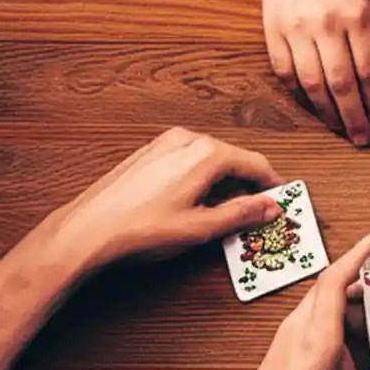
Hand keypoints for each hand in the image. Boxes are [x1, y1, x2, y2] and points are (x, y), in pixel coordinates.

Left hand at [32, 128, 283, 271]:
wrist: (88, 230)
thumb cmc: (138, 229)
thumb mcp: (201, 228)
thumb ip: (241, 214)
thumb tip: (269, 207)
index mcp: (206, 153)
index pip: (255, 164)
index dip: (273, 186)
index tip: (281, 201)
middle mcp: (187, 140)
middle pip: (234, 159)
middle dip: (248, 186)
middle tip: (256, 213)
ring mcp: (166, 144)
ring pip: (211, 160)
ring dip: (224, 184)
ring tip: (223, 215)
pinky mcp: (150, 154)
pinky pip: (189, 161)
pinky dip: (201, 179)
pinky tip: (195, 205)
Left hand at [223, 231, 369, 369]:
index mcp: (318, 337)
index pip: (337, 280)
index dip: (358, 254)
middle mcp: (301, 325)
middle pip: (334, 285)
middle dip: (366, 279)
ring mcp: (291, 330)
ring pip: (326, 299)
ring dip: (354, 300)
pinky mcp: (287, 338)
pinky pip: (317, 313)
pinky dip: (340, 314)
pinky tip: (359, 335)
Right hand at [261, 0, 369, 145]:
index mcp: (357, 16)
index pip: (369, 72)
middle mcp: (326, 24)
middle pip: (342, 84)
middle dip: (353, 117)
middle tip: (359, 137)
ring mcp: (297, 29)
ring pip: (312, 84)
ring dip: (327, 112)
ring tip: (338, 126)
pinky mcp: (273, 31)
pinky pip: (286, 73)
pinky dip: (300, 94)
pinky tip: (312, 103)